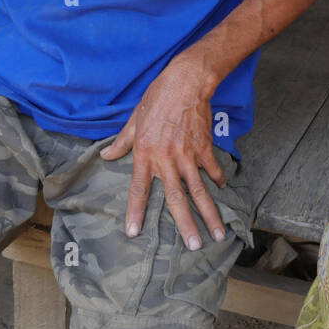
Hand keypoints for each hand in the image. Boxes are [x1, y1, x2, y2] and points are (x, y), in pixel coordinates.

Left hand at [100, 55, 226, 250]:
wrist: (185, 83)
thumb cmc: (156, 99)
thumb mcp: (133, 120)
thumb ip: (122, 142)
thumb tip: (107, 156)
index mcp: (145, 154)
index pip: (138, 189)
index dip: (136, 212)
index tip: (134, 232)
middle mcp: (166, 160)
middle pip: (176, 199)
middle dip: (186, 224)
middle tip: (193, 246)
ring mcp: (188, 156)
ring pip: (199, 191)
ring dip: (209, 213)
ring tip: (218, 233)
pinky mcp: (204, 148)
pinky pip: (212, 170)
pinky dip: (217, 181)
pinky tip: (222, 191)